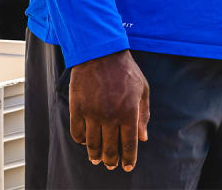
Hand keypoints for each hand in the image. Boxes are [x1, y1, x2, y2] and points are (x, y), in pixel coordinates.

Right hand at [69, 50, 150, 170]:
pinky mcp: (77, 108)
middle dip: (111, 160)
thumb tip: (143, 137)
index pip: (129, 144)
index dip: (128, 158)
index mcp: (129, 112)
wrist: (100, 53)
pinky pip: (77, 132)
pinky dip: (81, 141)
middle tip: (111, 165)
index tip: (127, 167)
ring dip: (95, 154)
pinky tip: (85, 142)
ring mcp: (92, 113)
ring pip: (92, 143)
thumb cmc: (126, 70)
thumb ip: (143, 115)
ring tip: (96, 159)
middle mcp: (110, 116)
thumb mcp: (142, 89)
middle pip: (109, 148)